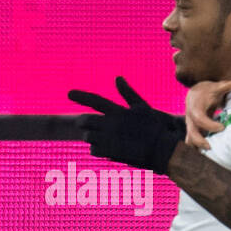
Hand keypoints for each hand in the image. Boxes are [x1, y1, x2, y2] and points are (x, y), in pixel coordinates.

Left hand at [68, 76, 185, 174]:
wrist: (161, 151)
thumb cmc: (154, 128)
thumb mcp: (142, 107)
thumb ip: (128, 93)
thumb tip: (118, 77)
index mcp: (118, 111)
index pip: (95, 100)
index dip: (81, 96)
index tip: (69, 93)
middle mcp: (111, 124)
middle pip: (85, 120)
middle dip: (82, 122)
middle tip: (84, 124)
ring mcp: (109, 139)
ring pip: (88, 136)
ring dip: (91, 136)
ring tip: (101, 138)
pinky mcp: (110, 153)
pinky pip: (93, 150)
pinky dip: (97, 149)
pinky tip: (106, 148)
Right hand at [184, 79, 230, 149]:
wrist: (195, 94)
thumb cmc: (206, 91)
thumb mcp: (214, 87)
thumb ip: (223, 86)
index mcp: (195, 108)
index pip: (199, 119)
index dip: (210, 125)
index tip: (222, 127)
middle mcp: (190, 118)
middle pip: (191, 133)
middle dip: (200, 141)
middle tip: (211, 147)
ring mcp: (191, 126)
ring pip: (190, 140)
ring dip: (199, 147)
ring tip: (212, 152)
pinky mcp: (193, 130)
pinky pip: (193, 141)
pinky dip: (200, 147)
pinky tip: (212, 151)